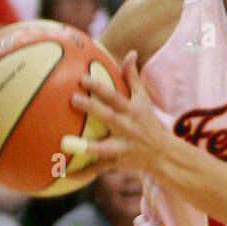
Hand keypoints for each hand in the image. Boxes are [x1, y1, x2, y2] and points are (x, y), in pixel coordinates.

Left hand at [61, 50, 168, 175]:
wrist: (162, 154)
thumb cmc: (147, 122)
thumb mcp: (144, 99)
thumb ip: (133, 77)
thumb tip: (131, 53)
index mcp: (131, 111)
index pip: (115, 96)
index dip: (100, 87)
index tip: (82, 78)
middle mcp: (127, 128)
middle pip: (109, 117)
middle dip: (92, 108)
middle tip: (73, 99)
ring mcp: (122, 147)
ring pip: (102, 148)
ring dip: (85, 146)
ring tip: (64, 144)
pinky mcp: (116, 162)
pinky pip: (98, 169)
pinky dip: (82, 172)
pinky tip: (64, 172)